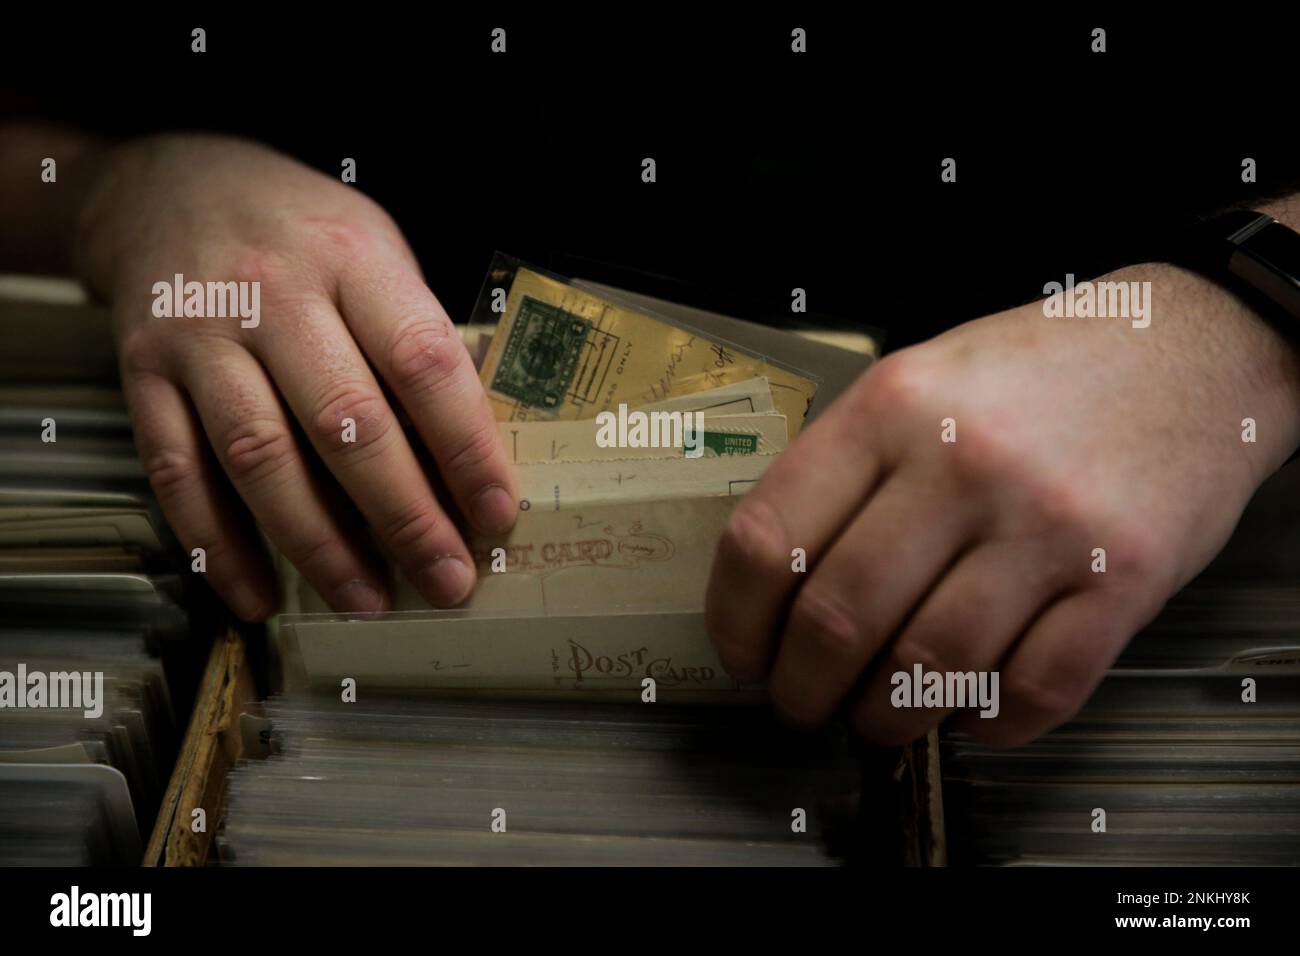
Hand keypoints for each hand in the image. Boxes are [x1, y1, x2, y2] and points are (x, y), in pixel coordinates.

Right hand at [75, 134, 516, 618]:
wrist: (166, 186)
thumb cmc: (301, 233)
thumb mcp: (376, 250)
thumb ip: (417, 336)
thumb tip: (474, 452)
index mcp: (352, 258)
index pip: (421, 359)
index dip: (464, 444)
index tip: (497, 513)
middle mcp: (272, 294)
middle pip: (344, 420)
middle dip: (404, 514)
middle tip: (447, 580)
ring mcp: (200, 336)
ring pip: (261, 455)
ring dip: (318, 543)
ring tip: (368, 600)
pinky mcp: (142, 374)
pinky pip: (177, 472)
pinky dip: (218, 543)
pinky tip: (259, 595)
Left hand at [706, 262, 1299, 744]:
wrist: (1187, 350)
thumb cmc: (1036, 374)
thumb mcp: (918, 380)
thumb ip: (846, 468)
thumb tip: (777, 585)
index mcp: (890, 408)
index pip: (769, 539)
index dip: (736, 622)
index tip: (745, 656)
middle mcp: (961, 463)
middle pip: (839, 619)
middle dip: (802, 690)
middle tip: (802, 704)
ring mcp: (1048, 524)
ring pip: (929, 669)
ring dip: (886, 719)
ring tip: (878, 719)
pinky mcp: (1126, 578)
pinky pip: (1034, 691)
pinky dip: (986, 725)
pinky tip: (968, 713)